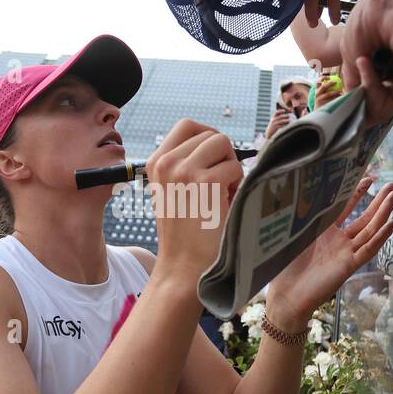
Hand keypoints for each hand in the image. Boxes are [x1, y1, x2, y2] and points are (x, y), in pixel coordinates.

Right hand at [145, 119, 243, 281]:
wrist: (183, 268)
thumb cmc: (185, 233)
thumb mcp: (172, 191)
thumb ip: (185, 165)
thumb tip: (218, 142)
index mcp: (155, 162)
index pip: (187, 125)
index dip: (208, 135)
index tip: (216, 158)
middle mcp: (166, 162)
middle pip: (210, 134)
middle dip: (222, 156)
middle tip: (220, 186)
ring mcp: (184, 170)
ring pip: (223, 144)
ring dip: (230, 168)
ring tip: (222, 195)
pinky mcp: (205, 182)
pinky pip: (235, 167)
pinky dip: (237, 185)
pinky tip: (225, 205)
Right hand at [263, 107, 291, 139]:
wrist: (269, 132)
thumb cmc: (273, 125)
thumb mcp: (274, 120)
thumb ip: (278, 117)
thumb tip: (285, 114)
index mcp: (273, 117)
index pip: (276, 112)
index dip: (280, 111)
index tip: (284, 110)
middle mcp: (273, 120)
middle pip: (280, 116)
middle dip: (285, 115)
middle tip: (289, 115)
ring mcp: (274, 123)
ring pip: (281, 121)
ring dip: (286, 120)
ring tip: (289, 120)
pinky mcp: (275, 127)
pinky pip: (281, 125)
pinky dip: (284, 125)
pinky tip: (287, 124)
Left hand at [267, 178, 392, 323]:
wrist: (286, 296)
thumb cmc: (284, 268)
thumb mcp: (293, 235)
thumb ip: (302, 217)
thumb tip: (299, 191)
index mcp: (323, 231)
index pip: (344, 207)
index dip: (357, 193)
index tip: (370, 178)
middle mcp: (338, 241)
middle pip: (364, 218)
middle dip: (379, 201)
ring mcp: (345, 253)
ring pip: (370, 230)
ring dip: (383, 213)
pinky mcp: (349, 266)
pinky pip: (369, 249)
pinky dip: (382, 237)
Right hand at [314, 74, 344, 107]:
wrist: (319, 113)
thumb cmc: (324, 102)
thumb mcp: (324, 94)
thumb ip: (328, 88)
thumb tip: (337, 81)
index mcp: (317, 90)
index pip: (318, 82)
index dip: (323, 78)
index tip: (329, 77)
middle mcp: (317, 94)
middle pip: (323, 86)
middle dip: (329, 84)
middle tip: (336, 82)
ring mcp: (319, 100)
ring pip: (327, 94)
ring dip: (334, 92)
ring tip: (340, 91)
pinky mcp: (322, 105)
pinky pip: (330, 100)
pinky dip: (335, 98)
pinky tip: (340, 98)